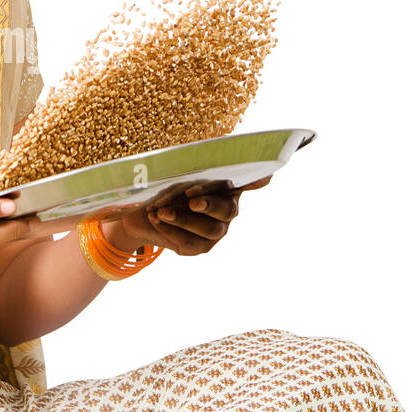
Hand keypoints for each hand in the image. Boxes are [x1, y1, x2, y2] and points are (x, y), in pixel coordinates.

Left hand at [103, 175, 272, 256]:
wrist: (144, 214)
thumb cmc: (166, 188)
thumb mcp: (172, 176)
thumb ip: (184, 171)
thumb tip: (186, 164)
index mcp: (227, 186)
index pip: (252, 182)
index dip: (258, 180)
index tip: (265, 174)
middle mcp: (228, 209)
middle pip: (228, 209)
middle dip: (210, 204)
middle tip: (193, 200)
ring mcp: (217, 230)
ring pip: (209, 229)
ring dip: (183, 219)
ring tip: (161, 211)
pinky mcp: (200, 247)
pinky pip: (189, 241)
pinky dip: (170, 229)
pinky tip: (155, 218)